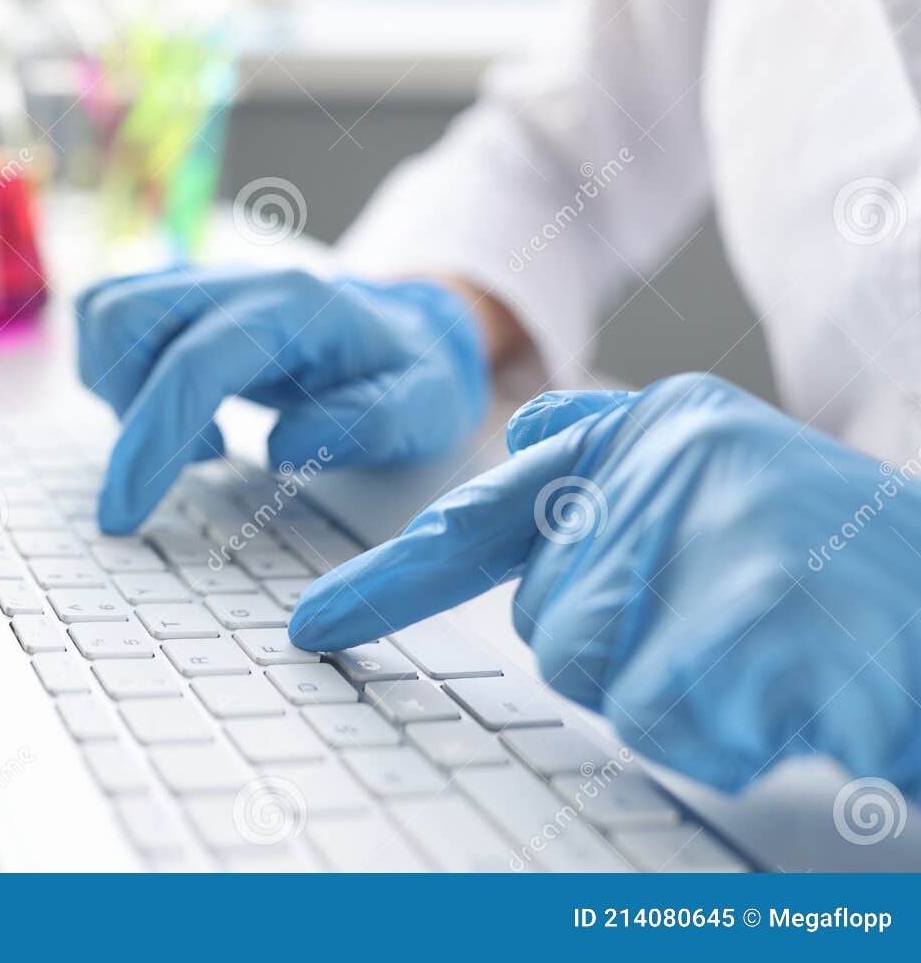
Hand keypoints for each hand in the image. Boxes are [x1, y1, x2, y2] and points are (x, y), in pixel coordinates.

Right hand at [75, 268, 489, 533]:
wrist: (411, 329)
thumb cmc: (411, 374)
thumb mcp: (423, 408)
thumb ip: (367, 423)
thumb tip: (281, 447)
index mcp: (292, 306)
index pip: (193, 362)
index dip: (150, 437)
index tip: (124, 511)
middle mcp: (236, 282)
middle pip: (125, 317)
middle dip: (131, 409)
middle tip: (198, 460)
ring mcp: (201, 283)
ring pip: (105, 311)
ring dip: (122, 391)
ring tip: (197, 439)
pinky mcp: (179, 298)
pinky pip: (109, 319)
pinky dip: (121, 377)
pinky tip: (184, 414)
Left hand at [290, 373, 920, 794]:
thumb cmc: (845, 564)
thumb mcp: (734, 474)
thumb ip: (616, 463)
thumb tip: (522, 436)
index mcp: (655, 426)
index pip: (485, 513)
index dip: (389, 580)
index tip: (310, 627)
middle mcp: (669, 459)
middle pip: (548, 623)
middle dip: (626, 651)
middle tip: (734, 626)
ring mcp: (708, 529)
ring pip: (594, 675)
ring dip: (677, 696)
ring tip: (768, 652)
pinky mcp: (749, 614)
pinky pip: (664, 720)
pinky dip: (725, 731)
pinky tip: (790, 690)